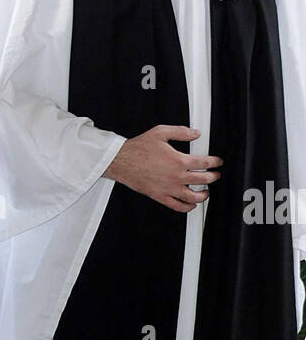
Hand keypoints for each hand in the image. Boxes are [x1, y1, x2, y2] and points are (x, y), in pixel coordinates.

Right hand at [104, 125, 220, 212]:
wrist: (122, 161)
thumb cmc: (138, 148)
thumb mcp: (161, 132)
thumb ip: (181, 132)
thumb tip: (195, 133)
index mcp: (179, 161)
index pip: (205, 163)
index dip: (215, 162)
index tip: (217, 162)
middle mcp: (176, 177)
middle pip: (203, 180)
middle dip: (213, 177)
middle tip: (215, 175)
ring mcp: (169, 188)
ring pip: (193, 197)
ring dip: (203, 195)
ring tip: (206, 192)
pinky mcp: (160, 196)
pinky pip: (177, 206)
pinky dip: (187, 207)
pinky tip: (191, 204)